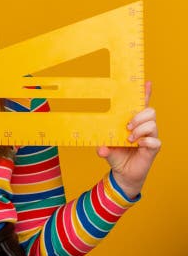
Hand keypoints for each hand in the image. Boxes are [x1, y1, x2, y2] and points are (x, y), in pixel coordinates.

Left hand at [97, 81, 160, 197]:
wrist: (122, 173)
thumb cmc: (116, 155)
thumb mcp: (105, 148)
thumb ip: (102, 146)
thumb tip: (101, 149)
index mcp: (133, 122)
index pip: (141, 105)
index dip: (145, 93)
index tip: (146, 82)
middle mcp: (143, 127)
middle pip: (150, 111)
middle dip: (138, 116)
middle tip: (127, 127)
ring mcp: (150, 136)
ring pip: (152, 123)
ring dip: (139, 129)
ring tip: (129, 138)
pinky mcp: (153, 148)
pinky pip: (155, 140)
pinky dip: (145, 141)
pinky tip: (138, 145)